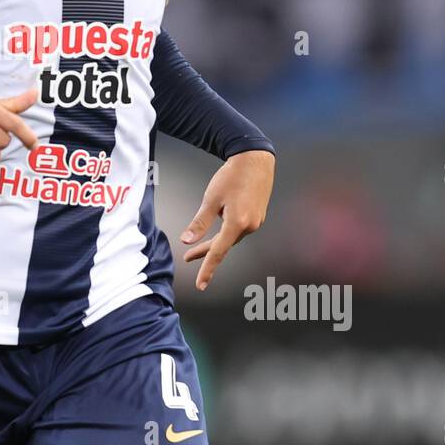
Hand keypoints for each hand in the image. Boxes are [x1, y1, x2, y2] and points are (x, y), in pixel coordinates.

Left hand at [180, 150, 274, 290]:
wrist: (255, 159)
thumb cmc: (232, 176)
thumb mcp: (211, 199)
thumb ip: (199, 223)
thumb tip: (187, 241)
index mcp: (237, 224)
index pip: (218, 252)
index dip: (207, 269)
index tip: (200, 285)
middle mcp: (249, 226)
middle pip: (224, 245)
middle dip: (205, 252)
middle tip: (187, 258)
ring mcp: (256, 221)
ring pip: (231, 237)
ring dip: (216, 241)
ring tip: (198, 243)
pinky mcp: (257, 215)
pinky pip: (238, 229)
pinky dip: (226, 231)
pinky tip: (220, 223)